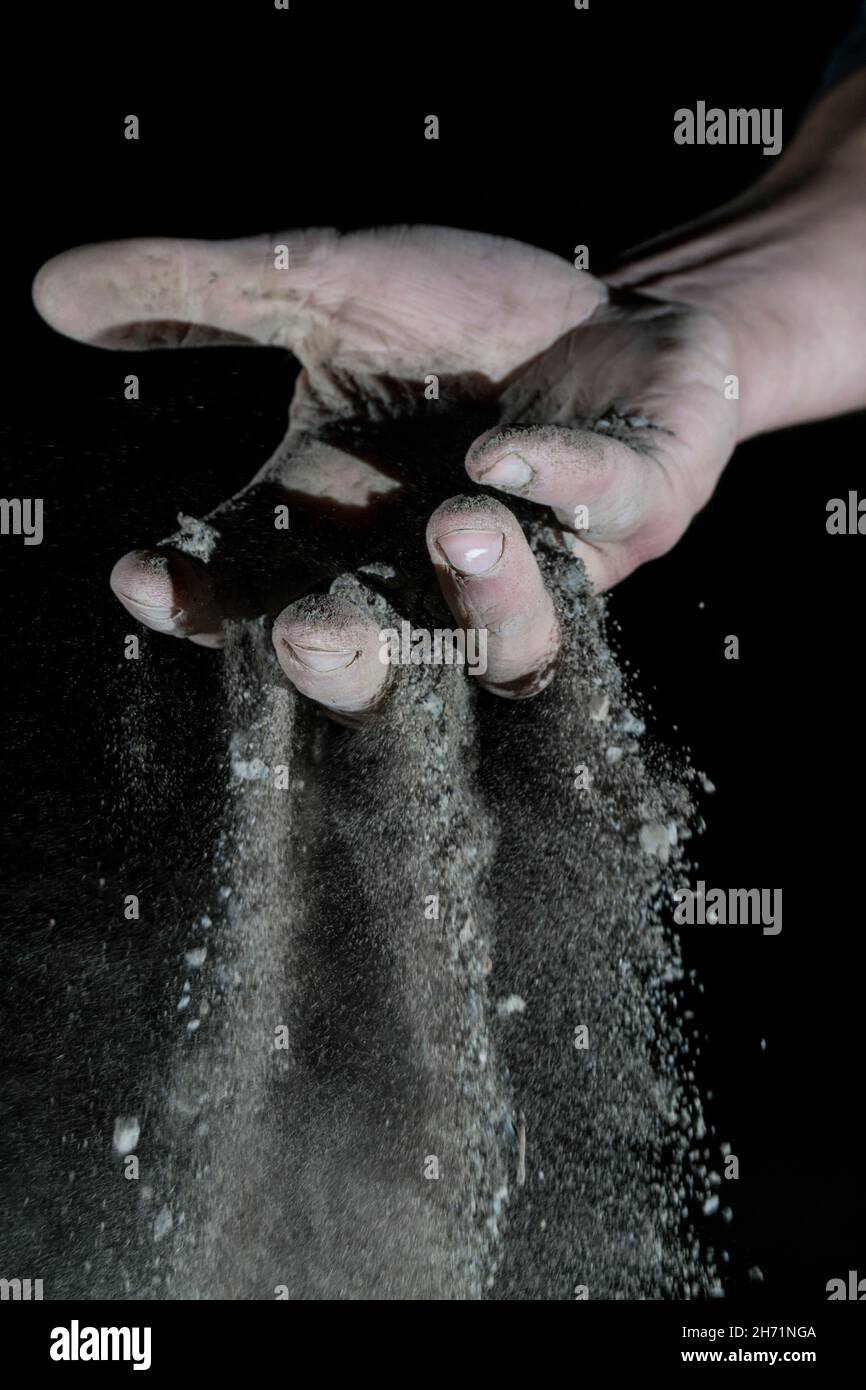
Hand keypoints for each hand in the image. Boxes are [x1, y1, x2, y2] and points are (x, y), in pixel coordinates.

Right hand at [33, 225, 736, 715]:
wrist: (609, 299)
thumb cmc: (461, 314)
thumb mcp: (320, 286)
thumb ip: (201, 293)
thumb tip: (52, 291)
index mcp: (348, 540)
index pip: (255, 605)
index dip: (200, 608)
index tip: (143, 578)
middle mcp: (438, 582)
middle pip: (382, 678)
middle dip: (340, 667)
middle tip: (307, 633)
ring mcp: (547, 563)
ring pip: (514, 650)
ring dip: (482, 602)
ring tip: (456, 526)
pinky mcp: (636, 512)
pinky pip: (604, 526)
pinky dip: (561, 493)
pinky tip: (508, 459)